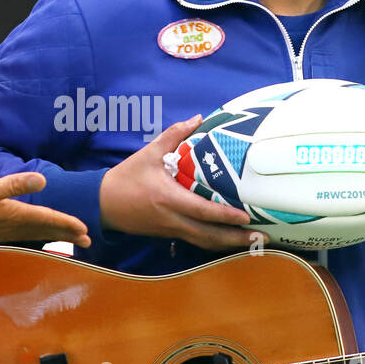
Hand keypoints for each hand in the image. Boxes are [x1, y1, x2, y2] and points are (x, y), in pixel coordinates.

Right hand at [0, 172, 89, 247]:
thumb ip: (14, 185)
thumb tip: (42, 181)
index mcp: (12, 215)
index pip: (46, 220)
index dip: (67, 224)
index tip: (86, 231)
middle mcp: (9, 226)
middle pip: (45, 230)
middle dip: (67, 234)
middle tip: (88, 241)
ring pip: (34, 233)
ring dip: (53, 235)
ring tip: (68, 237)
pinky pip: (20, 234)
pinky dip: (34, 233)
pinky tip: (33, 232)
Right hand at [100, 116, 257, 251]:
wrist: (103, 203)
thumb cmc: (126, 177)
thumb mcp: (149, 153)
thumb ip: (174, 136)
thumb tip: (198, 118)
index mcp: (168, 199)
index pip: (201, 211)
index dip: (225, 215)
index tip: (246, 216)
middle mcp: (172, 218)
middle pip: (208, 235)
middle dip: (235, 238)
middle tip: (261, 236)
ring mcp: (171, 230)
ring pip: (204, 242)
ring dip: (229, 244)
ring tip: (253, 242)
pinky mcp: (170, 234)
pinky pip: (196, 241)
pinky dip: (215, 242)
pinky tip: (230, 240)